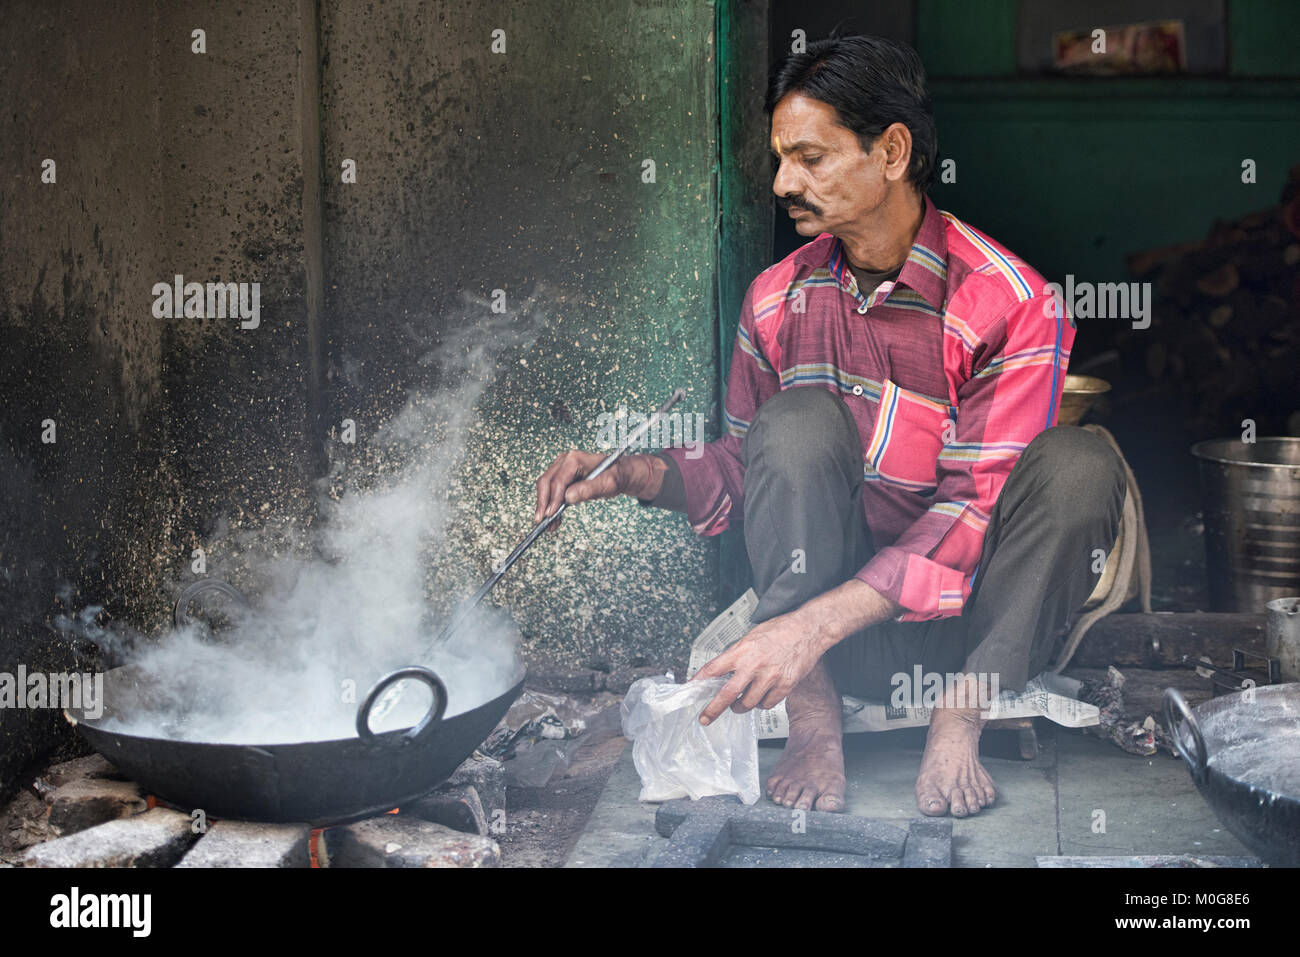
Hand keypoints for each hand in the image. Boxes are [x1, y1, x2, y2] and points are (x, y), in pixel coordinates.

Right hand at [533, 452, 664, 529]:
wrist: (620, 473)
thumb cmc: (617, 476)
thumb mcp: (609, 484)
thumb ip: (590, 489)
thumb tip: (568, 497)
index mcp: (575, 459)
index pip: (558, 481)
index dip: (553, 499)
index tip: (550, 515)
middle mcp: (565, 460)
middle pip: (546, 482)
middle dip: (543, 503)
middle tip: (542, 522)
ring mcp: (561, 467)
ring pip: (545, 487)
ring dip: (545, 506)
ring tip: (549, 524)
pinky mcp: (562, 476)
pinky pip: (551, 490)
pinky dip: (550, 505)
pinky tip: (554, 520)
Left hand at [692, 610, 829, 723]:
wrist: (808, 629)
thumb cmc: (780, 630)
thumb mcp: (752, 636)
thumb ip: (737, 654)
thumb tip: (722, 670)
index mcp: (742, 650)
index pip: (714, 668)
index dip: (699, 681)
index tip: (691, 688)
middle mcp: (754, 665)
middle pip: (727, 694)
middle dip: (713, 709)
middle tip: (704, 718)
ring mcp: (770, 677)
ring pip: (747, 703)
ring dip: (740, 706)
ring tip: (739, 702)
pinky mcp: (785, 686)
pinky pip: (766, 705)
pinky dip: (761, 704)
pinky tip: (762, 695)